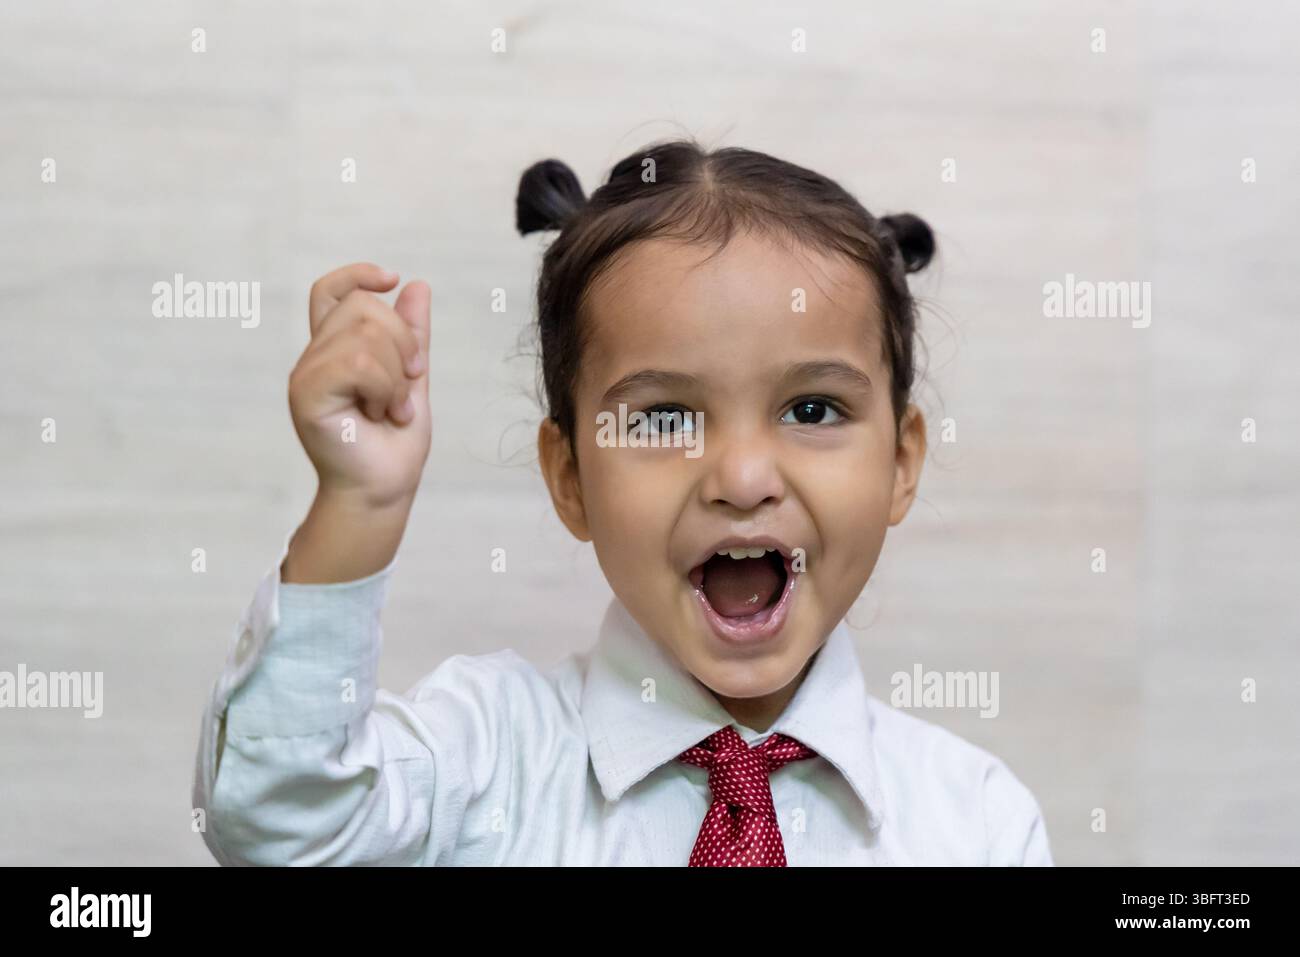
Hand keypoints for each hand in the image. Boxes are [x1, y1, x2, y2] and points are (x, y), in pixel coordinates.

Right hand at [288, 263, 431, 509]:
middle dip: (403, 342)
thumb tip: (417, 285)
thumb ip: (412, 335)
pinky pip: (358, 363)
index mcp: (335, 351)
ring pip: (365, 335)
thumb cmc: (394, 443)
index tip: (392, 279)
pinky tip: (381, 414)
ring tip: (393, 409)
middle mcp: (315, 358)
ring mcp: (306, 375)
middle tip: (409, 387)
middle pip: (363, 306)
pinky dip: (385, 388)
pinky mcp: (306, 395)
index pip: (330, 291)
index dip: (357, 274)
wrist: (383, 490)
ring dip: (397, 376)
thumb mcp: (412, 378)